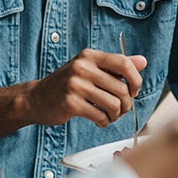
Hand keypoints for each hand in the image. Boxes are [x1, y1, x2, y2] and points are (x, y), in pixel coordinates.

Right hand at [24, 48, 147, 128]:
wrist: (35, 98)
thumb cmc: (65, 85)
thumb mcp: (89, 69)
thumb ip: (115, 66)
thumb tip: (142, 61)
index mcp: (89, 56)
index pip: (123, 63)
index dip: (135, 79)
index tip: (133, 91)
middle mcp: (82, 67)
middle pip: (121, 88)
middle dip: (126, 104)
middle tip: (120, 109)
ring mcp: (75, 85)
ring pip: (113, 104)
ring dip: (115, 115)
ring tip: (109, 116)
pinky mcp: (70, 103)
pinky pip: (100, 115)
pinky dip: (104, 122)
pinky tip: (99, 120)